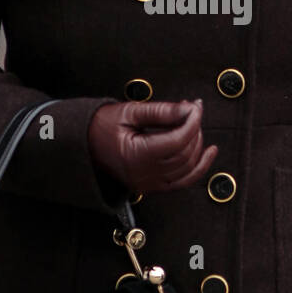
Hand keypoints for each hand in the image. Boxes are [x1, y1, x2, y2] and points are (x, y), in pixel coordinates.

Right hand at [87, 98, 217, 195]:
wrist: (81, 146)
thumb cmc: (100, 127)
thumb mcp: (129, 112)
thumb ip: (161, 112)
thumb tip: (189, 109)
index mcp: (136, 155)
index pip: (177, 140)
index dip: (192, 121)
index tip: (196, 106)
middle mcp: (144, 174)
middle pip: (184, 153)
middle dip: (195, 130)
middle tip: (192, 110)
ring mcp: (148, 183)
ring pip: (187, 168)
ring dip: (197, 145)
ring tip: (193, 124)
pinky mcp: (152, 186)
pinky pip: (183, 181)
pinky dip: (199, 168)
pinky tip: (210, 152)